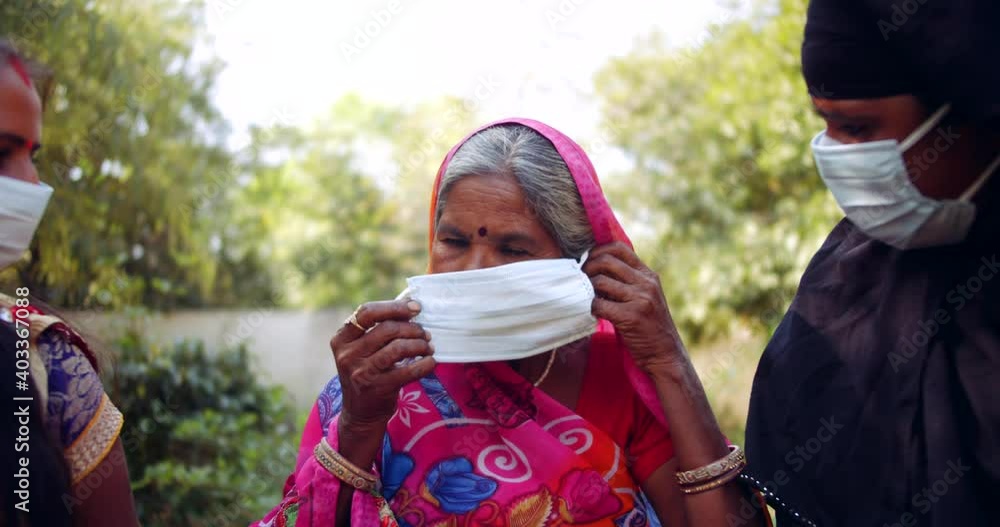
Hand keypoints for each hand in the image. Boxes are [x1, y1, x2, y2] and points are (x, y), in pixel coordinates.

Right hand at [331, 299, 435, 430]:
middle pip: (387, 329)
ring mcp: (361, 373)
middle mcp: (347, 355)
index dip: (394, 307)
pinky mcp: (378, 388)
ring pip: (398, 348)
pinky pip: (408, 371)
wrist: (360, 413)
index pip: (366, 312)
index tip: (416, 307)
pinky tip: (431, 362)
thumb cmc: (366, 372)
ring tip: (428, 347)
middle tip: (425, 334)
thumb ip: (377, 328)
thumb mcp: (361, 350)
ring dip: (419, 345)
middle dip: (412, 328)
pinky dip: (424, 364)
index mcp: (341, 339)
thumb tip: (410, 304)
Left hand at [583, 242, 687, 374]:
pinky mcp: (631, 317)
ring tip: (585, 298)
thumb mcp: (645, 297)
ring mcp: (640, 299)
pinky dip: (589, 309)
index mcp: (649, 275)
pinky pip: (598, 305)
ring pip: (600, 281)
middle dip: (587, 268)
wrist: (666, 354)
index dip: (598, 251)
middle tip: (580, 280)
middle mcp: (646, 283)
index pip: (619, 248)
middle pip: (606, 261)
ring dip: (586, 289)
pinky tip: (591, 314)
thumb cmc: (650, 327)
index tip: (587, 261)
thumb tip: (597, 268)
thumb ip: (628, 282)